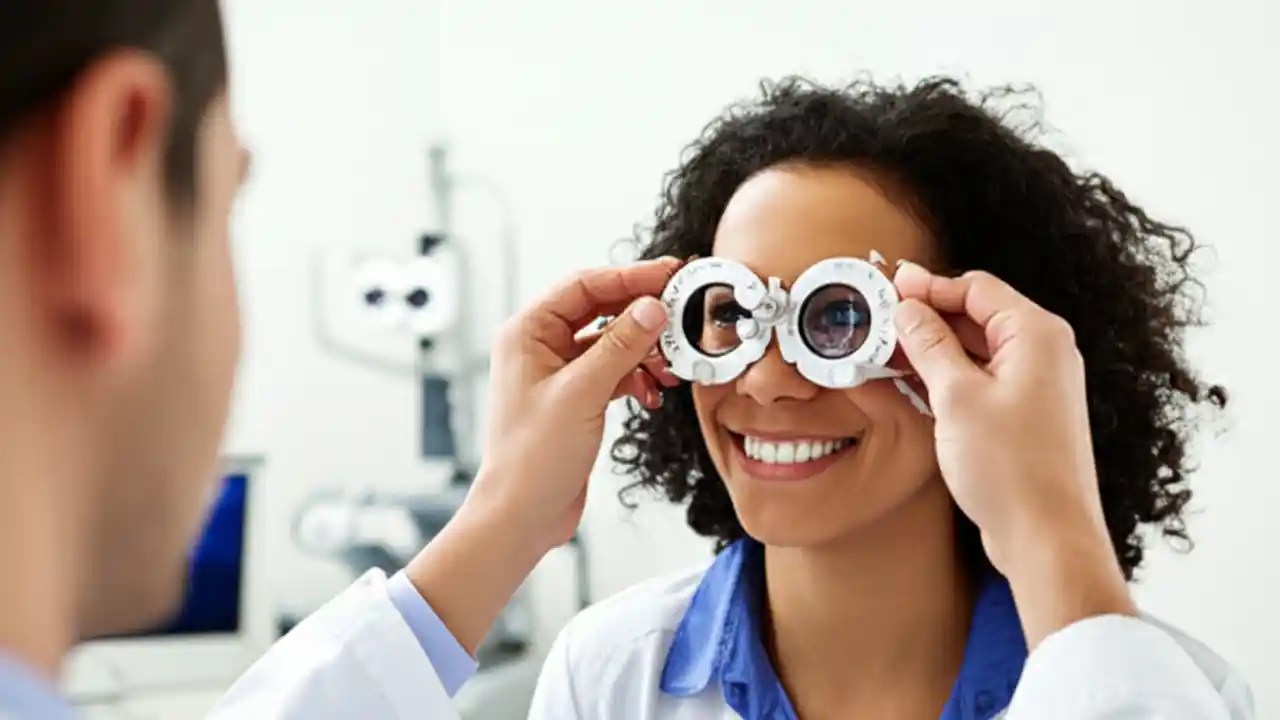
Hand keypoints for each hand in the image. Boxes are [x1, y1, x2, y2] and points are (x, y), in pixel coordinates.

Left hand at [470, 257, 680, 548]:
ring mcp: (558, 372)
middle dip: (641, 314)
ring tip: (671, 362)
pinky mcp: (575, 398)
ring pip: (611, 342)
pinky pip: (613, 371)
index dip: (630, 276)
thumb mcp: (582, 394)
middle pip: (600, 309)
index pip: (584, 286)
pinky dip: (637, 377)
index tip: (669, 274)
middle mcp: (539, 346)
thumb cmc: (531, 459)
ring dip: (643, 350)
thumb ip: (620, 347)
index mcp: (527, 332)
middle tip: (681, 309)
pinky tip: (654, 391)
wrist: (522, 516)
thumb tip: (652, 308)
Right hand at [892, 262, 1134, 646]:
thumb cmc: (1012, 469)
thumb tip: (908, 310)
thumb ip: (930, 345)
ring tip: (890, 351)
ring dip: (934, 348)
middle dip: (928, 316)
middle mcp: (1044, 354)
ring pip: (977, 349)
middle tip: (883, 320)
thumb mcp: (956, 397)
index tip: (891, 288)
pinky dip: (949, 376)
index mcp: (1036, 336)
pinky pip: (983, 379)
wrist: (1046, 536)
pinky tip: (915, 382)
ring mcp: (1038, 385)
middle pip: (977, 315)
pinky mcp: (1027, 414)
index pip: (976, 289)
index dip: (929, 286)